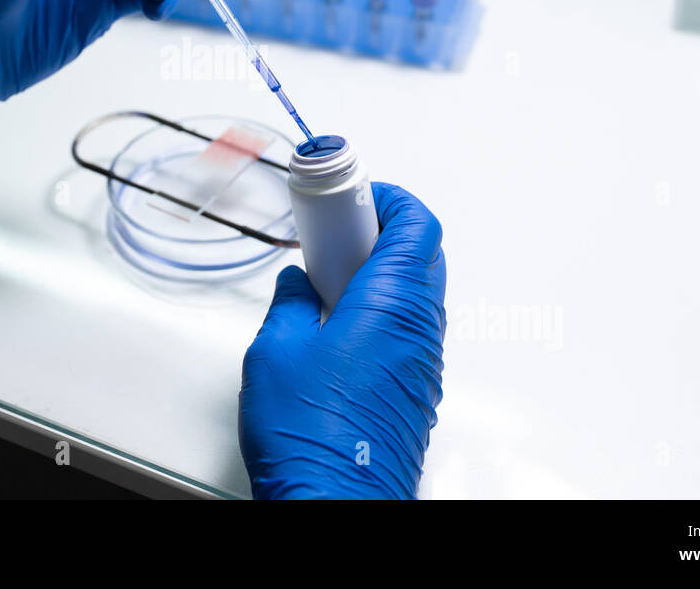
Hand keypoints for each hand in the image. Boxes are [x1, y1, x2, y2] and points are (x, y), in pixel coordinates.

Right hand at [238, 182, 445, 499]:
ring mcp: (423, 364)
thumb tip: (297, 289)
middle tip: (338, 232)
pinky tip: (340, 327)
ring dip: (383, 271)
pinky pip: (410, 330)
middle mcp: (420, 330)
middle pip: (424, 253)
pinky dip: (383, 310)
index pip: (417, 224)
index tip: (353, 194)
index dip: (389, 198)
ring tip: (331, 281)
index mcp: (392, 304)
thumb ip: (290, 305)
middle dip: (384, 229)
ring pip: (418, 293)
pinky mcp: (416, 392)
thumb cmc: (312, 438)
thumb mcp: (275, 351)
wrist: (335, 506)